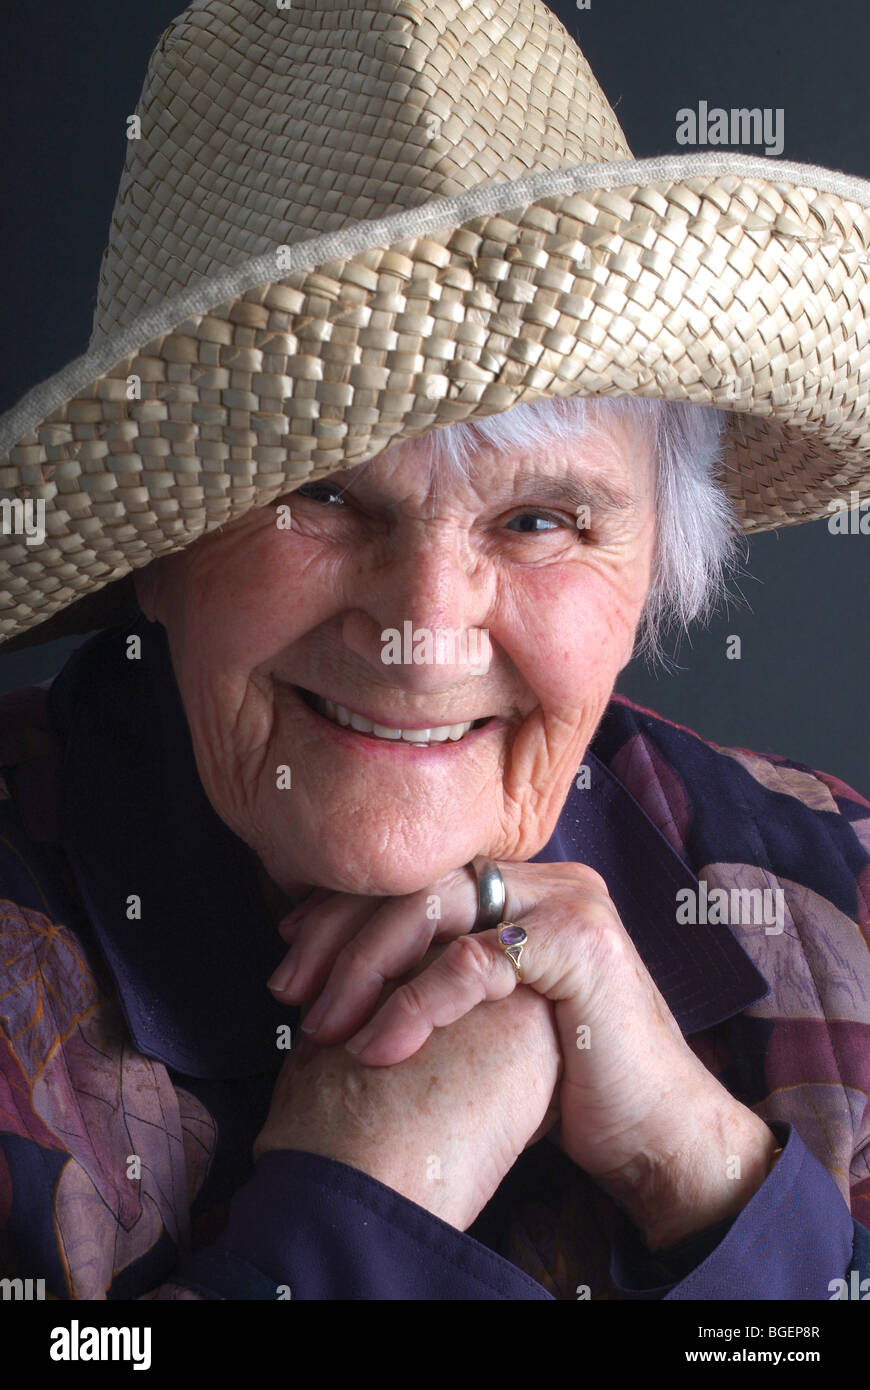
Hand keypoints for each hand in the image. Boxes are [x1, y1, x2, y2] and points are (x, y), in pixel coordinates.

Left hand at [268, 864, 778, 1248]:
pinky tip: (378, 1046)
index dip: (344, 907)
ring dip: (366, 966)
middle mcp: (547, 878)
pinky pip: (475, 957)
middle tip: (288, 990)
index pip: (416, 873)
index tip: (290, 952)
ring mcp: (569, 901)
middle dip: (340, 933)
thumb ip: (433, 977)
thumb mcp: (485, 1017)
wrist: (653, 1134)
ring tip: (323, 1024)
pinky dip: (416, 1002)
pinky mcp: (581, 942)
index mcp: (522, 885)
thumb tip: (327, 976)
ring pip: (436, 905)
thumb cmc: (563, 1083)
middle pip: (417, 878)